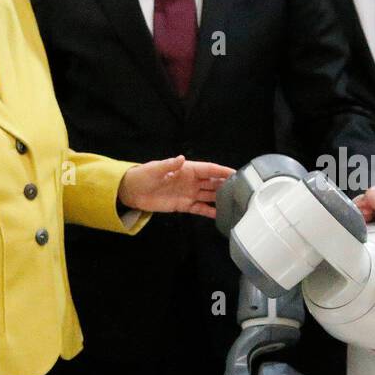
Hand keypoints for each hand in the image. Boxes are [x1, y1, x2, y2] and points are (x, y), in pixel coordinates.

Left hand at [118, 155, 233, 217]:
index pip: (209, 169)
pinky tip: (219, 215)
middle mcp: (191, 181)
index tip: (236, 173)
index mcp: (187, 169)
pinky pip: (200, 208)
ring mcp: (188, 193)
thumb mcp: (155, 168)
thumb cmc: (142, 176)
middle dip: (226, 185)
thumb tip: (181, 158)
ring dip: (220, 198)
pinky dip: (209, 211)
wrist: (131, 191)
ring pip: (209, 195)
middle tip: (242, 190)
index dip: (222, 171)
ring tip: (234, 202)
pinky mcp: (184, 205)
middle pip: (213, 182)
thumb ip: (169, 164)